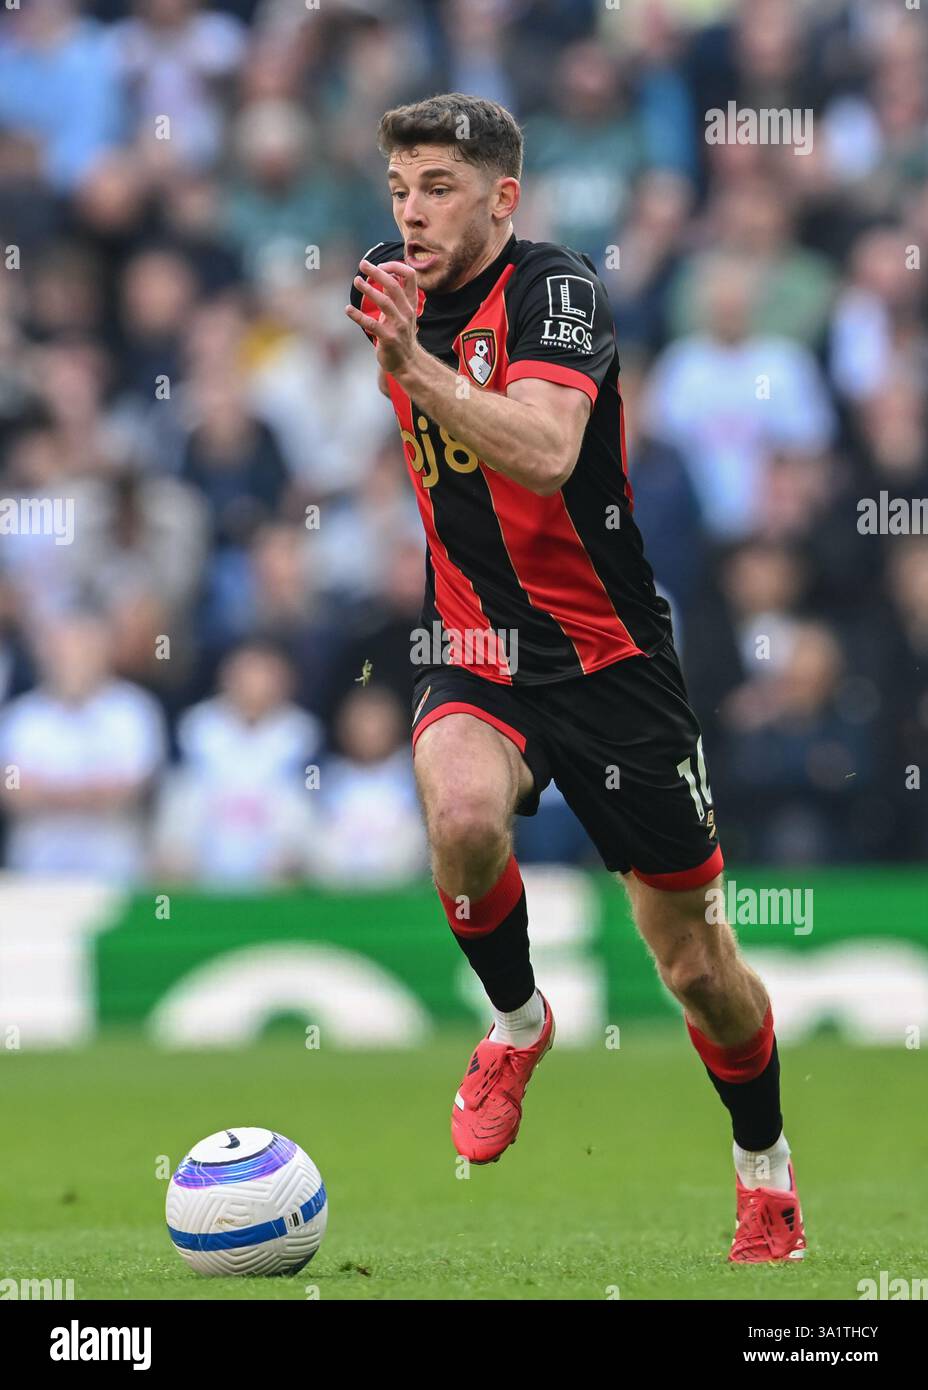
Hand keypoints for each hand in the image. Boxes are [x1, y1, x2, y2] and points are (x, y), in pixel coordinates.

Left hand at [345, 259, 419, 376]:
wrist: (407, 362)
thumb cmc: (400, 334)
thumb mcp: (401, 312)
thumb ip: (394, 294)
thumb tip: (384, 272)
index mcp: (410, 303)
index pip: (410, 276)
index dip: (395, 266)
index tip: (380, 265)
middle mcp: (407, 312)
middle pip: (394, 285)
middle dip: (377, 272)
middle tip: (362, 264)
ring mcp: (398, 326)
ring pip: (384, 302)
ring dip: (368, 289)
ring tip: (356, 281)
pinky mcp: (388, 339)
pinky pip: (371, 325)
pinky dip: (358, 316)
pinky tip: (347, 309)